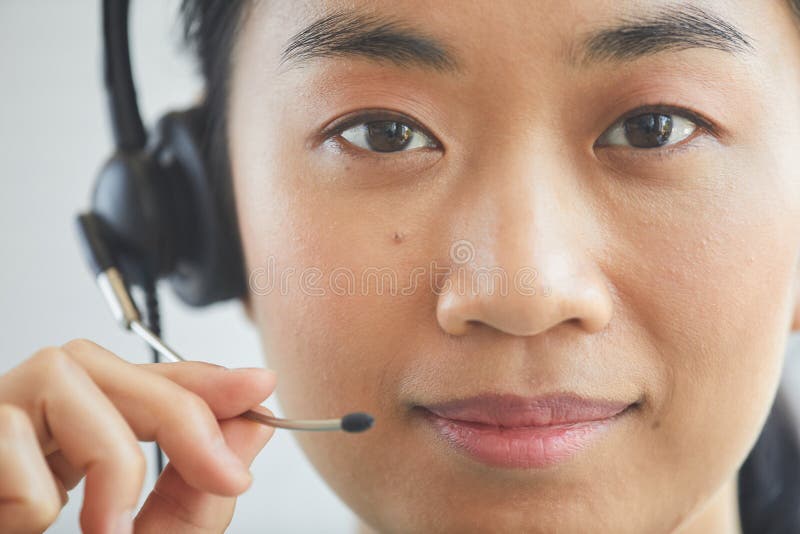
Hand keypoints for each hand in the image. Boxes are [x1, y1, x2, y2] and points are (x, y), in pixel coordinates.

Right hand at [0, 338, 275, 532]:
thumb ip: (194, 494)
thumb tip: (250, 431)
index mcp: (74, 440)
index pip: (143, 380)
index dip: (202, 376)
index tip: (258, 387)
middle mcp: (31, 425)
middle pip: (106, 362)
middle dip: (179, 410)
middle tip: (222, 474)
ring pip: (62, 374)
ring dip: (110, 455)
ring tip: (105, 526)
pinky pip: (6, 434)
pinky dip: (35, 495)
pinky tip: (22, 527)